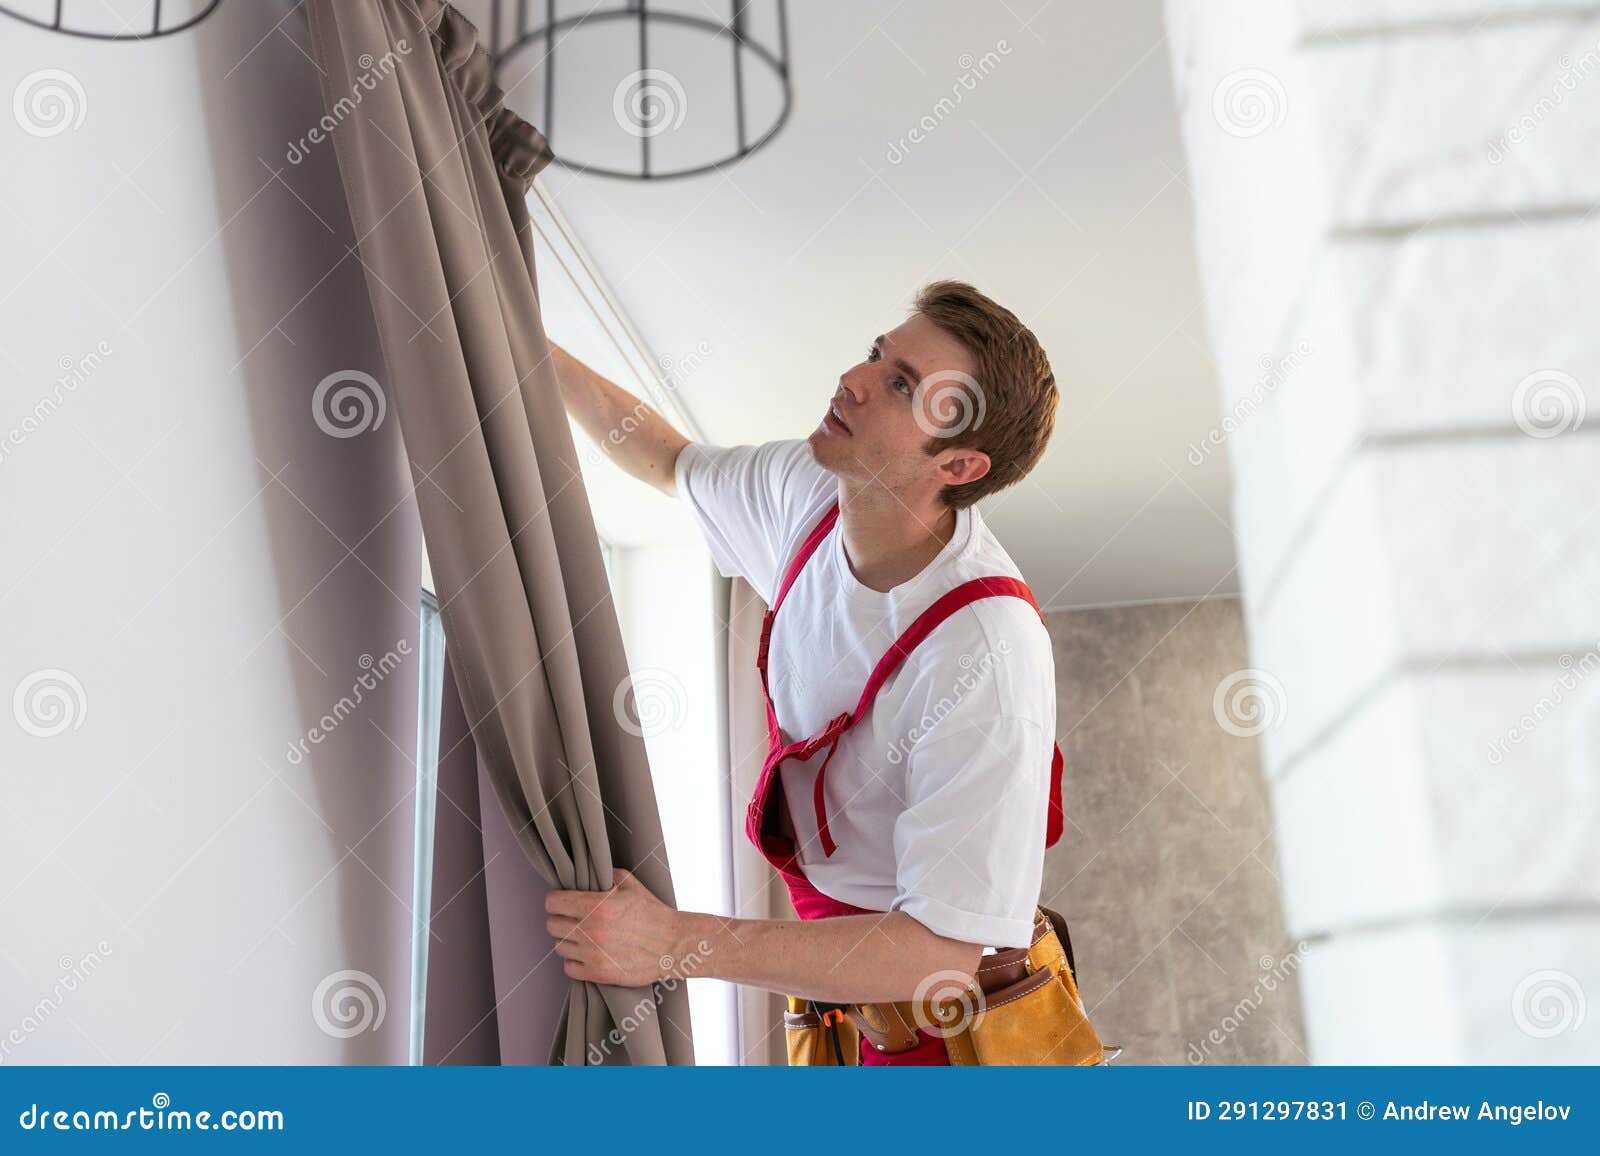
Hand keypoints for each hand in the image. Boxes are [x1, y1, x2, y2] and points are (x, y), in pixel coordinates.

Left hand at [544, 867, 686, 987]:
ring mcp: (593, 954)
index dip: (556, 900)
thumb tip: (584, 875)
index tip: (562, 902)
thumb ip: (603, 876)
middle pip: (552, 925)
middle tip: (573, 918)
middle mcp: (591, 930)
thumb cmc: (652, 913)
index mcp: (597, 906)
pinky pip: (568, 968)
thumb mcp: (630, 884)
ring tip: (583, 936)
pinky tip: (587, 953)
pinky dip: (575, 961)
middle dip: (561, 919)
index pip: (552, 903)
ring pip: (559, 947)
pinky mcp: (598, 973)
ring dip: (568, 940)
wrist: (672, 945)